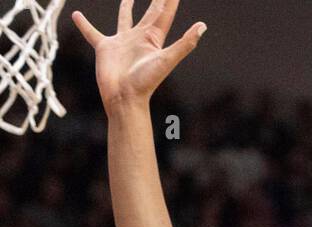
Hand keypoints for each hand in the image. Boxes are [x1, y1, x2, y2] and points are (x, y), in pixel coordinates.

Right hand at [73, 1, 206, 111]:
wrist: (124, 99)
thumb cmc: (145, 82)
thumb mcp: (166, 60)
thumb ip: (185, 43)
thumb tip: (203, 26)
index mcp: (153, 39)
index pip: (164, 13)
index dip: (169, 0)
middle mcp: (139, 38)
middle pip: (149, 12)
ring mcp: (122, 42)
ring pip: (124, 18)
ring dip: (127, 7)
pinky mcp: (105, 48)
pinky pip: (92, 33)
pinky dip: (84, 25)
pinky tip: (76, 15)